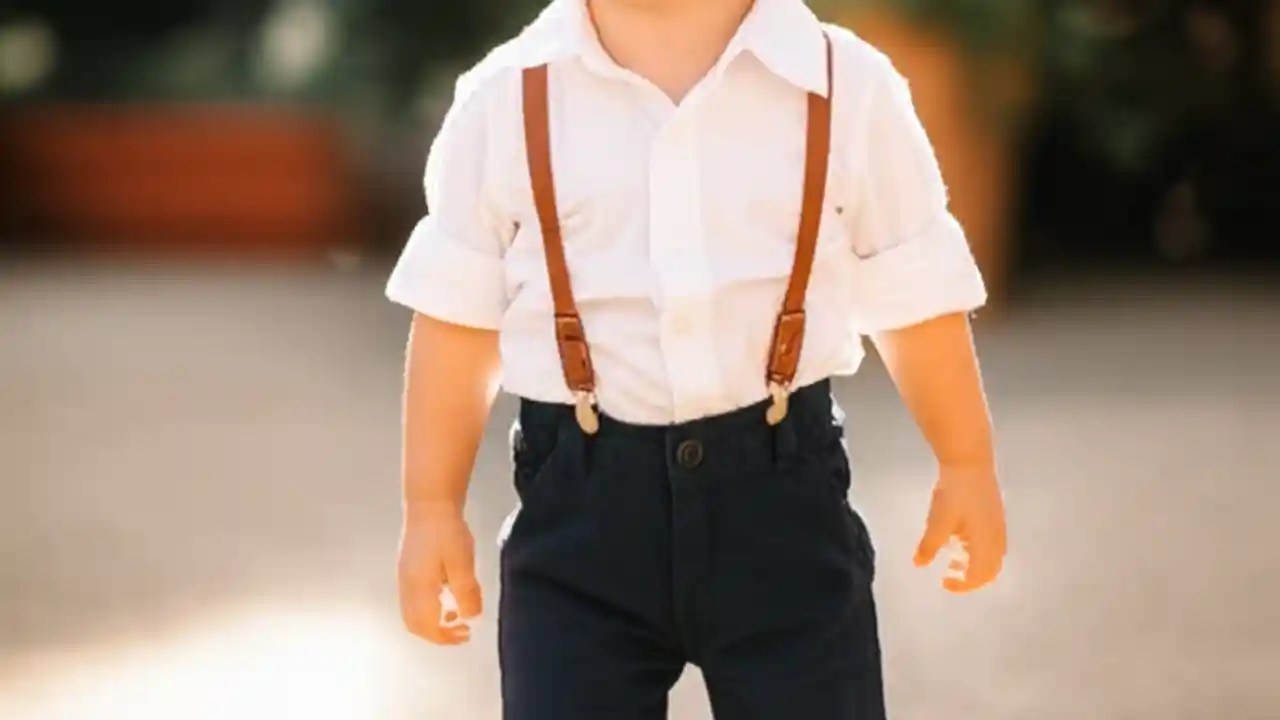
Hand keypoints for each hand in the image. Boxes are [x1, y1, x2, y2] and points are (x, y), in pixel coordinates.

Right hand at [398, 503, 482, 643]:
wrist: (430, 503)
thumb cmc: (447, 531)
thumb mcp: (462, 564)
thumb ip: (467, 593)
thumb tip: (471, 618)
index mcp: (419, 588)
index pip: (427, 626)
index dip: (446, 637)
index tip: (465, 635)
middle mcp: (407, 586)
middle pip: (415, 624)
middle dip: (437, 633)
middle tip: (461, 632)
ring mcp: (404, 576)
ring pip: (412, 612)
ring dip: (433, 619)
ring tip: (456, 613)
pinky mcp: (407, 567)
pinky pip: (413, 598)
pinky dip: (428, 606)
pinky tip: (446, 593)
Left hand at [914, 464, 1006, 592]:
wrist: (969, 461)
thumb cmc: (955, 493)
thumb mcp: (938, 521)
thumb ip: (929, 546)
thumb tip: (919, 564)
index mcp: (986, 543)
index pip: (980, 575)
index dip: (963, 585)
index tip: (944, 583)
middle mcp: (997, 536)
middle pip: (991, 568)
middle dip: (972, 577)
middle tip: (951, 575)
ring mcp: (998, 523)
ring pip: (992, 553)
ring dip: (975, 561)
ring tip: (953, 556)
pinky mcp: (995, 511)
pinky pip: (991, 539)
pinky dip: (978, 547)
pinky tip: (959, 536)